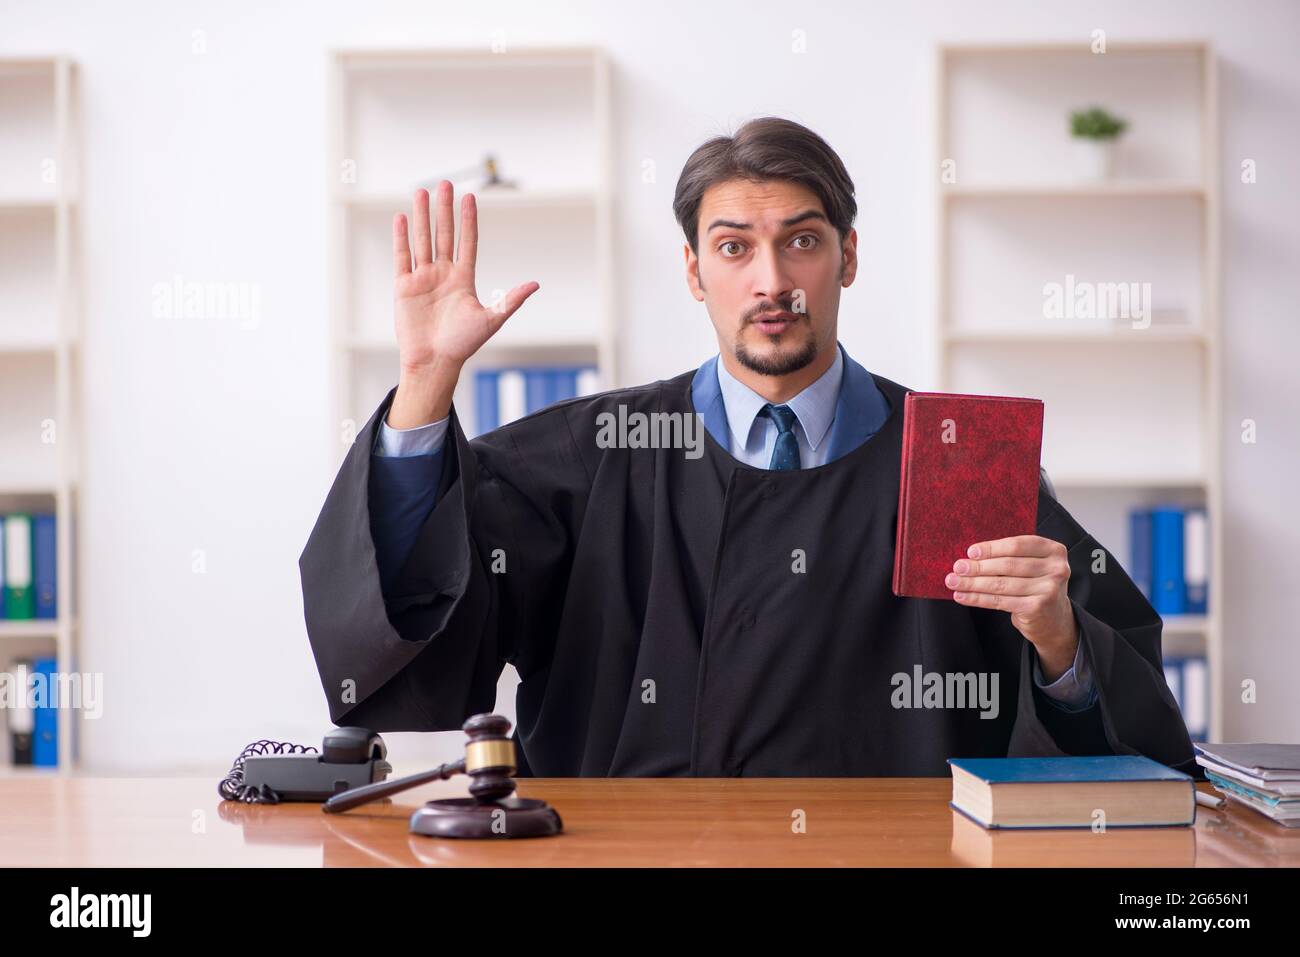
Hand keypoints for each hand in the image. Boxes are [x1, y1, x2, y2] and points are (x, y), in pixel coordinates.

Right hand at [387, 181, 539, 426]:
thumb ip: (511, 299)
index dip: (468, 220)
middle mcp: (443, 274)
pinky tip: (403, 218)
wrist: (434, 361)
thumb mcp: (492, 319)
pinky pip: (403, 256)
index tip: (469, 197)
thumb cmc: (463, 345)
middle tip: (445, 183)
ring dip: (423, 216)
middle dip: (445, 209)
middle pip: (444, 234)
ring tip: (422, 191)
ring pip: (423, 239)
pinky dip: (402, 237)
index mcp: (464, 279)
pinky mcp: (404, 286)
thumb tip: (535, 284)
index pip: (467, 241)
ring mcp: (423, 278)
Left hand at [945, 535, 1077, 679]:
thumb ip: (1010, 557)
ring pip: (1001, 584)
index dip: (992, 548)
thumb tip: (970, 556)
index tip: (971, 552)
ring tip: (953, 581)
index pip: (1018, 545)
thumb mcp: (1030, 566)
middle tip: (957, 567)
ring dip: (973, 583)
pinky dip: (977, 598)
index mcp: (1054, 551)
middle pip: (1008, 565)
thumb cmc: (1035, 586)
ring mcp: (1049, 590)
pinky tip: (962, 595)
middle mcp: (1056, 569)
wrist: (1053, 620)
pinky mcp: (1037, 608)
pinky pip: (1000, 601)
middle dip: (978, 566)